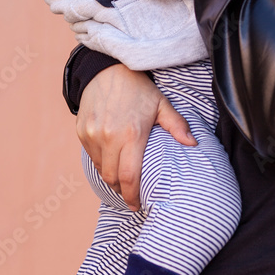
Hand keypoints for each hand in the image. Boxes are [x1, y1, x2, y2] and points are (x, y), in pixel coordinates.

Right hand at [76, 63, 196, 209]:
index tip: (137, 205)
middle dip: (121, 190)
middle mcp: (109, 137)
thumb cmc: (138, 89)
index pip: (129, 177)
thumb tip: (193, 144)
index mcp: (132, 134)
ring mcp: (92, 135)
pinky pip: (91, 155)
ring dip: (110, 175)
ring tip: (122, 175)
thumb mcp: (161, 104)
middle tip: (131, 193)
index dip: (132, 196)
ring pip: (100, 168)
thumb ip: (177, 126)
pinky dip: (100, 161)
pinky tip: (111, 157)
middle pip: (112, 178)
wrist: (107, 69)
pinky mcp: (82, 131)